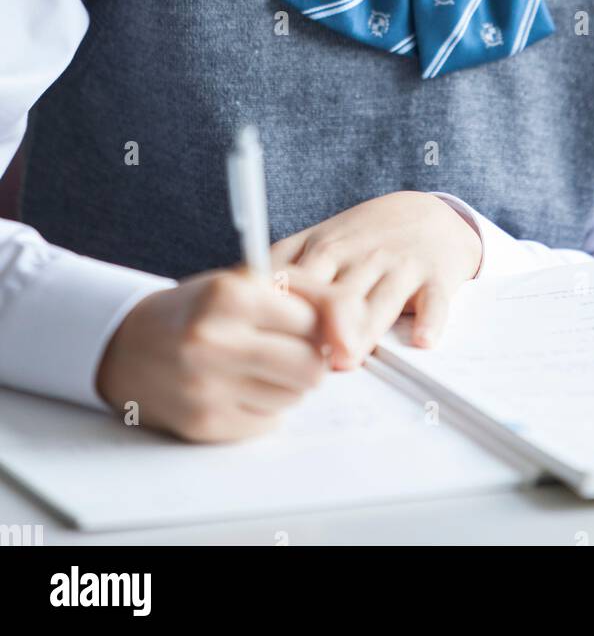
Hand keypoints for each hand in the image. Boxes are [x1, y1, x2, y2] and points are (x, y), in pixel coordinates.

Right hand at [95, 264, 365, 442]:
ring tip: (257, 366)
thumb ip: (308, 295)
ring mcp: (207, 388)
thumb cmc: (198, 310)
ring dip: (287, 385)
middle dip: (310, 359)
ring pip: (294, 398)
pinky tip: (237, 387)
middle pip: (311, 367)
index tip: (304, 324)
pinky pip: (268, 423)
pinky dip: (263, 408)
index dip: (317, 324)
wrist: (126, 345)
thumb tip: (353, 339)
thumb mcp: (246, 282)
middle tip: (288, 348)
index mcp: (230, 295)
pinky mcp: (204, 425)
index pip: (314, 321)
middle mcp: (215, 341)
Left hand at [270, 191, 482, 364]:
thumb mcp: (319, 242)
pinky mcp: (436, 277)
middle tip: (305, 362)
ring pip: (381, 300)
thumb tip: (239, 296)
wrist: (429, 213)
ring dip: (364, 329)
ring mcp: (400, 265)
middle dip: (319, 325)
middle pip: (336, 294)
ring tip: (348, 356)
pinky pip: (434, 301)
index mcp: (326, 247)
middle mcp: (362, 255)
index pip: (297, 277)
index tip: (265, 337)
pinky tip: (422, 339)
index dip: (280, 311)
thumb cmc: (364, 238)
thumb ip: (284, 268)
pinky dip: (430, 320)